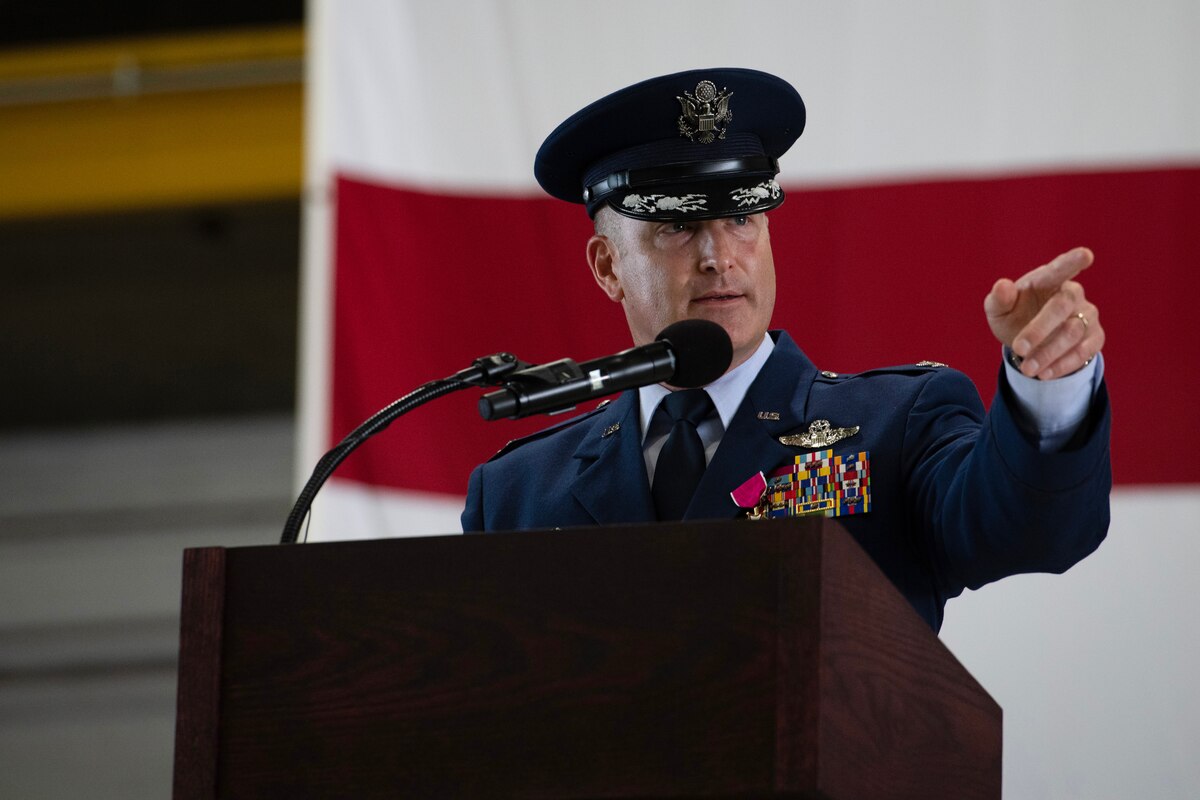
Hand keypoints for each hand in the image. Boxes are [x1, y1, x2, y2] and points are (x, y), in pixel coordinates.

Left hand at [984, 247, 1104, 379]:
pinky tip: (1045, 374)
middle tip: (1019, 349)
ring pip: (1074, 332)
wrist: (1029, 342)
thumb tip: (1002, 286)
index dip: (1072, 262)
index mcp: (1047, 280)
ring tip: (1028, 369)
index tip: (1085, 254)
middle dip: (1039, 330)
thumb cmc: (1014, 316)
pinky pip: (1085, 351)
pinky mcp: (1095, 337)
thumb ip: (998, 299)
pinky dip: (1063, 364)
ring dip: (1049, 353)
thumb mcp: (998, 311)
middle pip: (1061, 307)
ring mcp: (1087, 315)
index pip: (1059, 268)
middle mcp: (1072, 293)